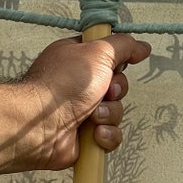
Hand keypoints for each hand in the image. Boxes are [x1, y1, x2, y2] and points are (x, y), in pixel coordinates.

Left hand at [16, 32, 151, 170]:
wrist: (40, 124)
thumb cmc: (62, 84)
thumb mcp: (98, 52)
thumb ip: (123, 46)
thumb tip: (142, 47)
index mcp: (78, 60)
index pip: (109, 58)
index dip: (118, 62)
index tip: (118, 64)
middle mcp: (79, 85)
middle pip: (117, 86)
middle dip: (116, 91)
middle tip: (104, 92)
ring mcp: (81, 112)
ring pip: (116, 112)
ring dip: (109, 114)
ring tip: (92, 116)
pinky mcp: (85, 137)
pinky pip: (110, 136)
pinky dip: (106, 136)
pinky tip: (94, 134)